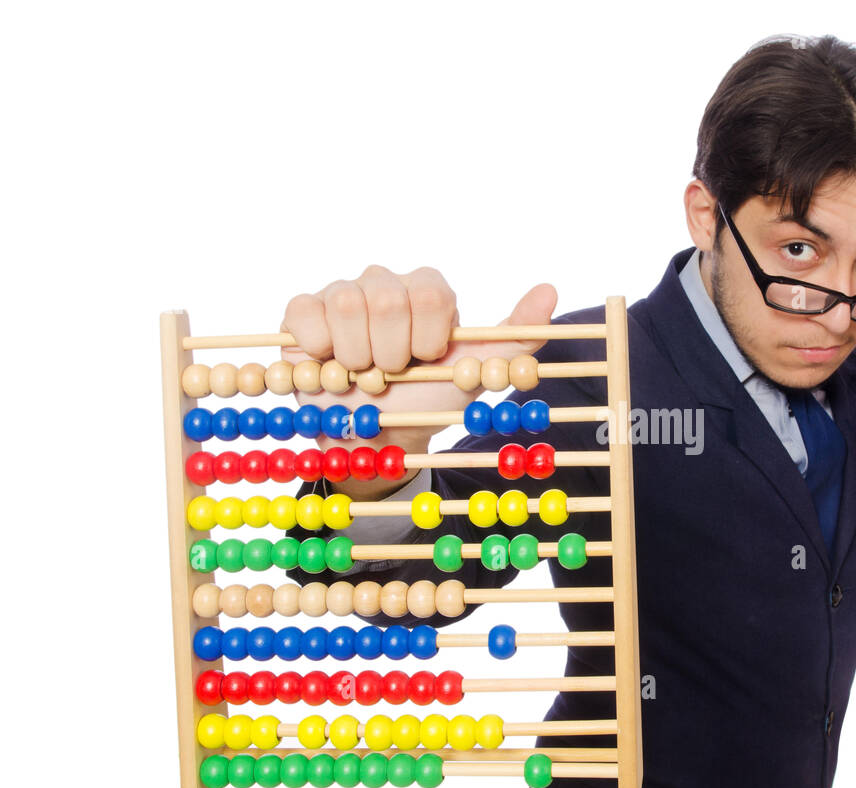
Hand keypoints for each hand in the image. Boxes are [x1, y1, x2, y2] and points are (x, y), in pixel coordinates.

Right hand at [281, 264, 557, 497]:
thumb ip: (515, 337)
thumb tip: (551, 291)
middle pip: (387, 301)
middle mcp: (383, 281)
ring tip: (363, 374)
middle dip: (391, 354)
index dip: (426, 340)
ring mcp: (340, 292)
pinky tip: (329, 365)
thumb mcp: (475, 374)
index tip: (425, 362)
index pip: (429, 295)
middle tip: (391, 374)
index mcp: (426, 288)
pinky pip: (306, 315)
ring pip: (346, 307)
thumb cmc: (427, 399)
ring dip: (357, 358)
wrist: (376, 436)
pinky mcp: (301, 311)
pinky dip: (320, 350)